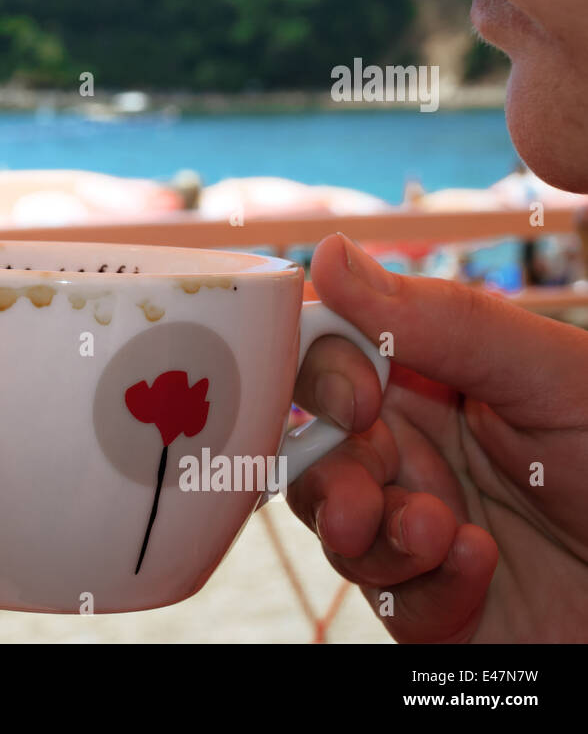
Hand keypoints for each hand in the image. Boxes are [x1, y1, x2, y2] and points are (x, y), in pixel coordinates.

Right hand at [291, 233, 587, 641]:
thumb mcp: (548, 377)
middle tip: (370, 495)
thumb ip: (438, 318)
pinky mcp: (429, 602)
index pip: (329, 356)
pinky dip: (425, 584)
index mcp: (433, 378)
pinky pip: (383, 593)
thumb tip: (330, 255)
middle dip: (331, 472)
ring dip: (372, 534)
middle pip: (309, 445)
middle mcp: (415, 447)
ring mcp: (415, 525)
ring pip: (329, 522)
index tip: (358, 400)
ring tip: (440, 533)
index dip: (320, 375)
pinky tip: (480, 567)